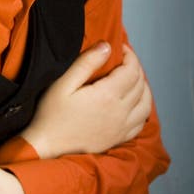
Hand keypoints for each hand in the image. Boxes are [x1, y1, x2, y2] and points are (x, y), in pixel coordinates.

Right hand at [23, 42, 151, 158]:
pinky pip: (141, 122)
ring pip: (146, 104)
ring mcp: (121, 128)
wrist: (47, 147)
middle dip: (136, 68)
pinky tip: (133, 103)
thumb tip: (106, 47)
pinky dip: (142, 108)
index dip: (130, 56)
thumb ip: (86, 63)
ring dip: (143, 88)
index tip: (122, 48)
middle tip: (125, 60)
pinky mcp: (118, 139)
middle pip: (140, 85)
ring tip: (132, 79)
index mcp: (107, 96)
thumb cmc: (51, 115)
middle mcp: (119, 112)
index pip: (132, 70)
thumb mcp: (63, 84)